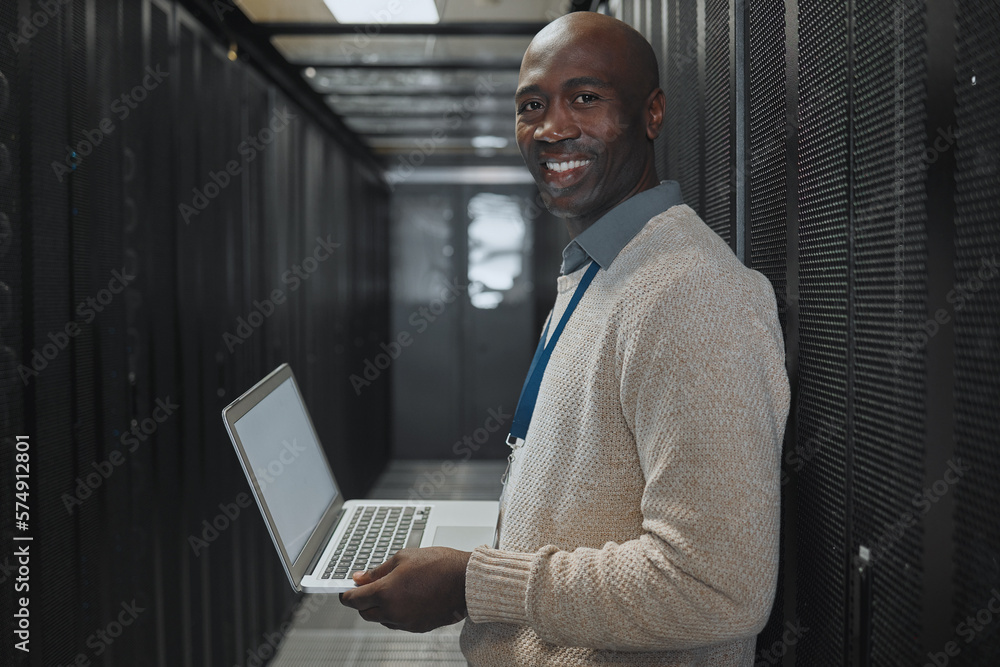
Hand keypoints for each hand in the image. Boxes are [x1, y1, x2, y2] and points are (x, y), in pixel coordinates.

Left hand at [338, 547, 471, 632]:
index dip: (346, 595)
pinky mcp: (417, 628)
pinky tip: (407, 598)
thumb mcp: (403, 558)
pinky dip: (396, 613)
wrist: (466, 581)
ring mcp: (405, 622)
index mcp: (386, 592)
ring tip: (395, 589)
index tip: (345, 591)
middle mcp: (393, 611)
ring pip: (381, 619)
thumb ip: (377, 571)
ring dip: (381, 607)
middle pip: (365, 613)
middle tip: (371, 586)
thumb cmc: (439, 565)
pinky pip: (398, 623)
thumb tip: (359, 578)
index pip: (354, 600)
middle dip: (364, 601)